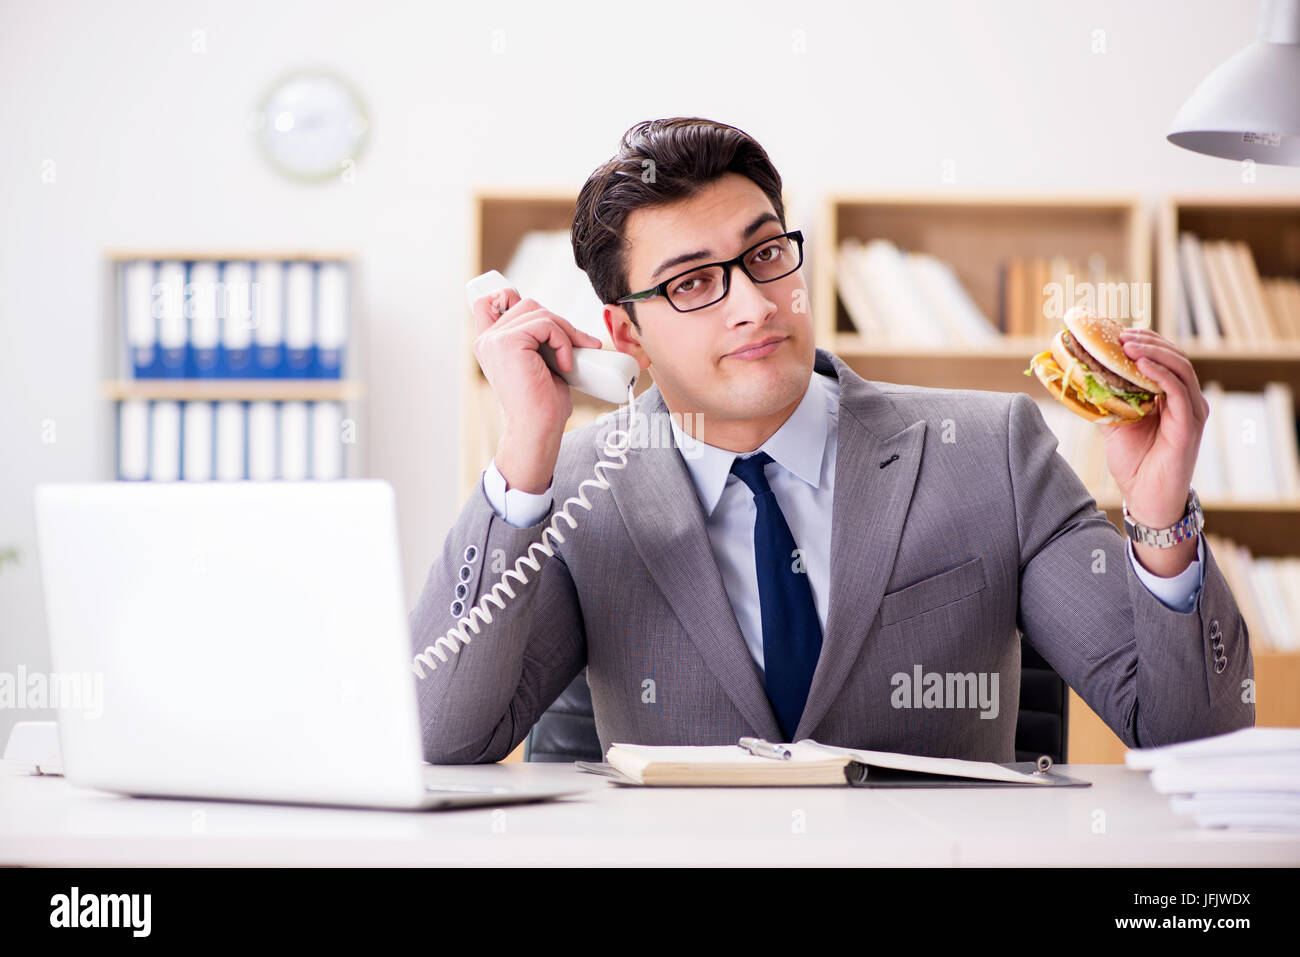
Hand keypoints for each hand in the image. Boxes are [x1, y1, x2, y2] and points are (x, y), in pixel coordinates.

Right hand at [470, 288, 602, 492]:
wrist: (538, 429)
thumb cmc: (542, 404)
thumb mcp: (538, 362)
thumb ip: (537, 339)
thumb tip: (560, 322)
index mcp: (490, 344)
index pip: (489, 301)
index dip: (511, 297)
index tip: (540, 319)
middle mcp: (487, 340)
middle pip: (527, 304)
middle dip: (557, 321)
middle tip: (578, 345)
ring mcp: (494, 340)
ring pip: (538, 312)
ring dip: (565, 331)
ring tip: (572, 358)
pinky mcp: (508, 342)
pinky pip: (545, 324)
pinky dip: (563, 341)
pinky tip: (566, 364)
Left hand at [1099, 328, 1207, 575]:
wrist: (1145, 498)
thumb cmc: (1134, 463)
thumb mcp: (1115, 424)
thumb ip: (1108, 400)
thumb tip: (1082, 378)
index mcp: (1172, 397)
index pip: (1164, 359)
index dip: (1144, 342)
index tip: (1118, 333)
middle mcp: (1187, 400)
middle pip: (1174, 358)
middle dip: (1148, 342)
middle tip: (1121, 334)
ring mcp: (1192, 411)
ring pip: (1180, 369)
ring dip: (1154, 352)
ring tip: (1128, 345)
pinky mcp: (1189, 425)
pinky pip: (1179, 392)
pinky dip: (1161, 374)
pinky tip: (1141, 365)